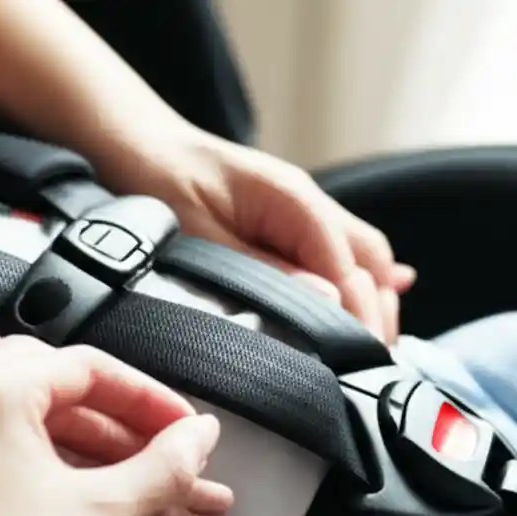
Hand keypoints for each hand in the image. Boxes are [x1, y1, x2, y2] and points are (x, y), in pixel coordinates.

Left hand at [0, 337, 223, 515]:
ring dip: (74, 428)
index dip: (147, 397)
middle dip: (112, 410)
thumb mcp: (95, 515)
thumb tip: (197, 438)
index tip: (181, 426)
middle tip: (156, 441)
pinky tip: (64, 479)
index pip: (89, 366)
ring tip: (119, 466)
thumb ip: (160, 469)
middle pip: (52, 377)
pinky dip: (30, 445)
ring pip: (17, 403)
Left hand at [99, 125, 415, 342]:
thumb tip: (326, 300)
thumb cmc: (162, 183)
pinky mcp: (289, 222)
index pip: (350, 268)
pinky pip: (340, 252)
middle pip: (369, 261)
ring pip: (362, 257)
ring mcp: (304, 210)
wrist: (138, 145)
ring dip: (371, 300)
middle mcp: (309, 202)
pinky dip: (360, 282)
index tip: (360, 362)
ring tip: (370, 351)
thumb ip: (263, 271)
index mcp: (293, 201)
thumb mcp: (202, 236)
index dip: (359, 318)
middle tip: (369, 369)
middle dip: (376, 314)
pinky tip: (378, 305)